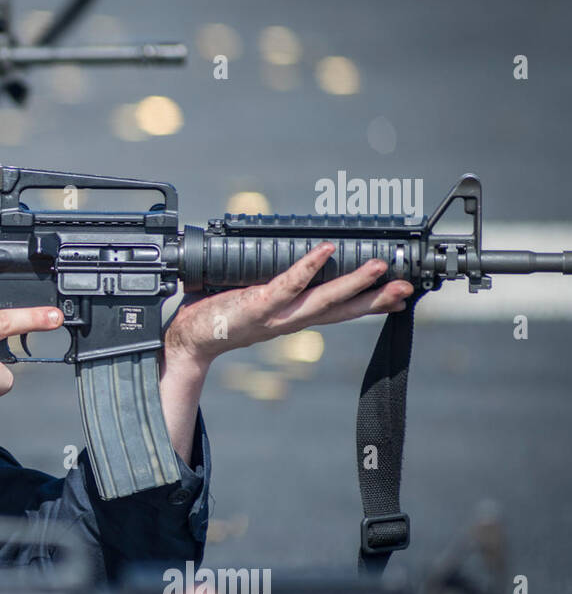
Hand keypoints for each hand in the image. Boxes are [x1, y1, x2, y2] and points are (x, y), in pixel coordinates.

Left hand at [164, 243, 415, 372]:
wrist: (187, 343)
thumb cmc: (216, 318)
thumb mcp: (252, 302)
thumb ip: (271, 288)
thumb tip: (284, 264)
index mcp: (292, 319)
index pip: (337, 312)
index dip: (367, 305)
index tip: (396, 297)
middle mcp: (289, 320)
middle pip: (341, 310)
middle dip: (375, 299)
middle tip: (407, 287)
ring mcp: (275, 315)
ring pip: (322, 300)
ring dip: (352, 284)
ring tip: (379, 267)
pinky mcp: (256, 306)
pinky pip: (286, 285)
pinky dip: (306, 268)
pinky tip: (324, 251)